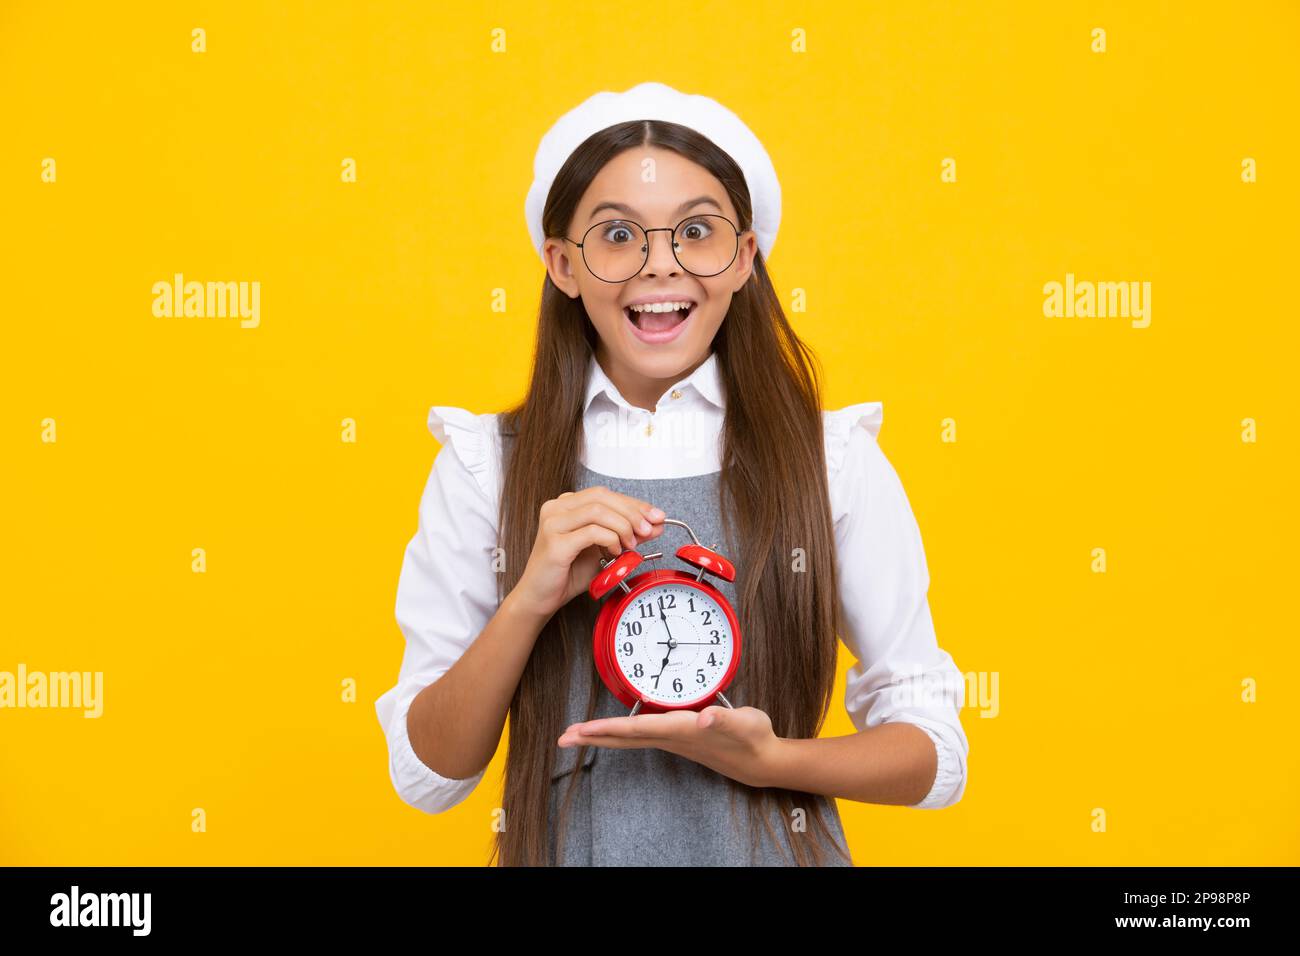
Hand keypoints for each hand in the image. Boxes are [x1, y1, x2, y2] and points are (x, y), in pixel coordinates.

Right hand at [510, 486, 664, 619]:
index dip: (633, 503)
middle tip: (649, 529)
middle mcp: (556, 508)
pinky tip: (614, 552)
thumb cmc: (567, 574)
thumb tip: (655, 526)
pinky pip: (591, 532)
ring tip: (631, 544)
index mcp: (566, 505)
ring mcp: (553, 523)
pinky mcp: (555, 542)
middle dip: (632, 512)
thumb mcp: (604, 550)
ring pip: (598, 510)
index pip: (605, 494)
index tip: (656, 516)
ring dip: (623, 526)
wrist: (539, 598)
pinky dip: (610, 539)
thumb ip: (627, 535)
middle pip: (602, 497)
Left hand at [557, 704, 785, 789]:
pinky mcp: (678, 738)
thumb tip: (707, 719)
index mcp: (682, 730)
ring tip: (577, 734)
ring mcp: (673, 740)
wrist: (762, 762)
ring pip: (629, 738)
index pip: (637, 729)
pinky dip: (620, 733)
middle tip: (563, 738)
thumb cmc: (754, 739)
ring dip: (602, 736)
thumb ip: (726, 720)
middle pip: (625, 738)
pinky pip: (640, 736)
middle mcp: (672, 738)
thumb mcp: (746, 724)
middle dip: (593, 737)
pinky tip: (612, 732)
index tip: (583, 729)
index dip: (609, 728)